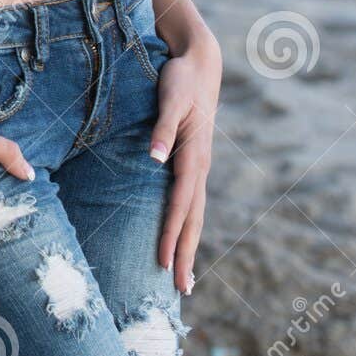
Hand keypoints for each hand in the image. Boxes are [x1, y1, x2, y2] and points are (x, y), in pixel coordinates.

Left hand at [153, 32, 222, 294]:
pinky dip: (186, 228)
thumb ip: (162, 129)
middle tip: (181, 291)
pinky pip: (190, 204)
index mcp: (193, 157)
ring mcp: (198, 168)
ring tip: (184, 279)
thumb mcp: (170, 99)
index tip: (163, 263)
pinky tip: (179, 242)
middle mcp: (198, 168)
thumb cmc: (181, 80)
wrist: (200, 65)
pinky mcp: (193, 165)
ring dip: (188, 247)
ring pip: (194, 216)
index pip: (180, 205)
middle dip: (186, 255)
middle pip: (192, 220)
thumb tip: (155, 157)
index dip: (171, 235)